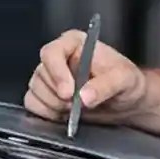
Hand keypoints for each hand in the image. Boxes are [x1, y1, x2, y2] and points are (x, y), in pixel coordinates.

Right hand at [23, 29, 148, 124]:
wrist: (126, 101)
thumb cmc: (127, 82)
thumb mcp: (124, 80)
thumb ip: (105, 85)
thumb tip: (84, 97)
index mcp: (75, 43)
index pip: (52, 52)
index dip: (57, 73)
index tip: (69, 93)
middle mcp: (59, 57)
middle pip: (42, 75)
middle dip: (59, 96)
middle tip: (79, 105)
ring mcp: (49, 76)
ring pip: (35, 91)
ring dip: (54, 106)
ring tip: (76, 108)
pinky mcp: (45, 95)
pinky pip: (32, 104)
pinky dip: (46, 113)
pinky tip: (64, 115)